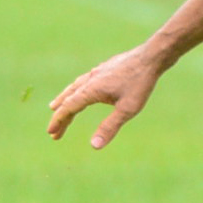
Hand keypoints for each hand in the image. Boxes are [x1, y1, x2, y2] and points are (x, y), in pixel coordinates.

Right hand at [47, 44, 166, 148]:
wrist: (151, 56)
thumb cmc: (140, 83)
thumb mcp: (127, 109)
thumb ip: (109, 127)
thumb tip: (94, 146)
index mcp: (91, 90)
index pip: (69, 108)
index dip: (59, 121)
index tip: (51, 133)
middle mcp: (90, 79)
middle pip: (69, 99)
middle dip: (60, 116)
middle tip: (53, 132)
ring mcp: (97, 72)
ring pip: (74, 87)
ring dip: (64, 99)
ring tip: (55, 106)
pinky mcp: (105, 68)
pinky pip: (84, 80)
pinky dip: (76, 89)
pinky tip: (82, 90)